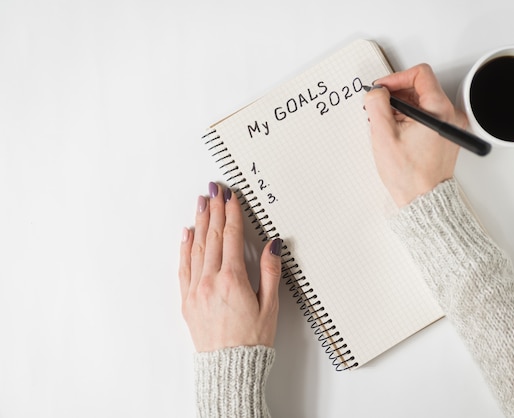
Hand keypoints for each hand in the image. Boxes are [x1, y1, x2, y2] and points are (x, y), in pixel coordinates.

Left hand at [178, 182, 282, 351]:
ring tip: (201, 203)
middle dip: (214, 211)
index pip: (232, 238)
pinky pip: (184, 267)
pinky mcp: (187, 300)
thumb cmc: (252, 340)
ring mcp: (195, 290)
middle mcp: (210, 281)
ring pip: (197, 248)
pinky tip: (187, 234)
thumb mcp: (270, 305)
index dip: (232, 214)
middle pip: (213, 237)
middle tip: (214, 190)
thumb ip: (271, 272)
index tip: (230, 197)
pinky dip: (185, 247)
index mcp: (232, 280)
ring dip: (200, 223)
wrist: (229, 367)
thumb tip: (273, 245)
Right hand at [364, 64, 466, 206]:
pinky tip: (397, 132)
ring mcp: (450, 125)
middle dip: (396, 94)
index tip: (382, 89)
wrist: (423, 200)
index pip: (420, 74)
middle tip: (379, 108)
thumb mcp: (384, 135)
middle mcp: (450, 115)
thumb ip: (377, 105)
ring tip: (387, 124)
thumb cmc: (409, 175)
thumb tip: (376, 92)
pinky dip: (410, 118)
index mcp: (439, 110)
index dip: (396, 78)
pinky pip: (426, 116)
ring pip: (422, 102)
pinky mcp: (445, 135)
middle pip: (421, 87)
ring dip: (401, 107)